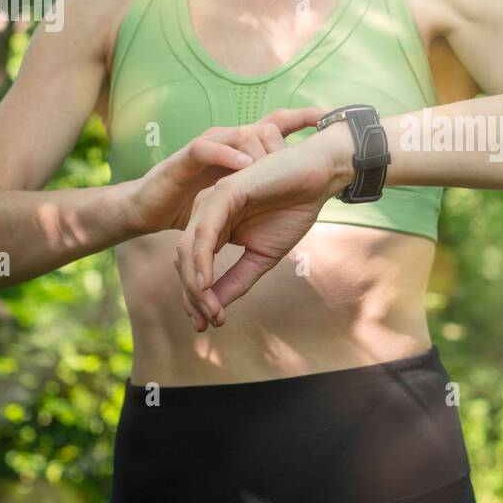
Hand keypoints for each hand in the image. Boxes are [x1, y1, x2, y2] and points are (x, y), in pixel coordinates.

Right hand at [125, 107, 329, 234]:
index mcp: (245, 152)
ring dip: (263, 144)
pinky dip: (227, 156)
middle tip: (321, 122)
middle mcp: (230, 143)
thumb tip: (305, 196)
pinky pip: (207, 149)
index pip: (278, 128)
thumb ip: (264, 197)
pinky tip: (245, 167)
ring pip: (241, 133)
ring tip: (285, 156)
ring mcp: (209, 146)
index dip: (304, 120)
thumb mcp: (238, 203)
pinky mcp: (185, 158)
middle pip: (267, 123)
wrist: (152, 209)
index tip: (333, 117)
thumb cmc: (197, 204)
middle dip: (294, 120)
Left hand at [175, 129, 348, 329]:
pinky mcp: (224, 192)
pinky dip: (201, 259)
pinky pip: (205, 231)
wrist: (318, 176)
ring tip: (207, 309)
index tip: (207, 325)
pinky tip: (204, 283)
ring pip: (189, 248)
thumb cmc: (292, 209)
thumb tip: (214, 311)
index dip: (196, 298)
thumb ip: (237, 280)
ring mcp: (212, 201)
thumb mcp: (262, 256)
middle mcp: (206, 213)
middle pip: (184, 260)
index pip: (194, 266)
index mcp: (214, 226)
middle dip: (191, 296)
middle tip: (203, 323)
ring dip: (195, 283)